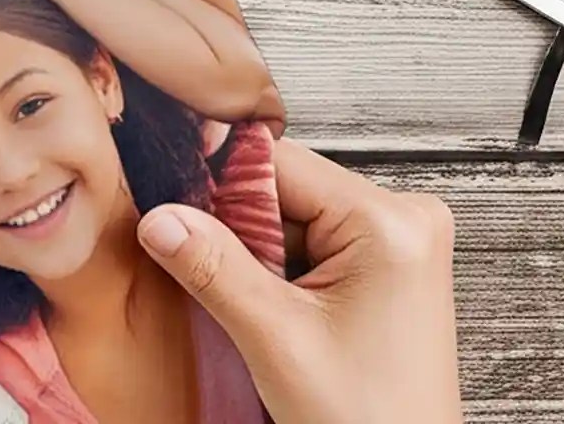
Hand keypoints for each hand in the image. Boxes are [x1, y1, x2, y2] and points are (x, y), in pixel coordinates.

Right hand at [137, 138, 461, 423]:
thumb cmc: (369, 420)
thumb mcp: (276, 341)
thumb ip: (213, 269)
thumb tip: (160, 217)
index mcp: (389, 222)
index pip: (276, 164)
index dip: (215, 184)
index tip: (170, 210)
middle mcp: (403, 217)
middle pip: (282, 188)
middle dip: (236, 229)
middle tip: (203, 272)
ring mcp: (396, 241)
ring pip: (291, 217)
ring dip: (254, 253)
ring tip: (246, 304)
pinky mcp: (385, 265)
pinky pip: (311, 243)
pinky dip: (277, 270)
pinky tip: (267, 307)